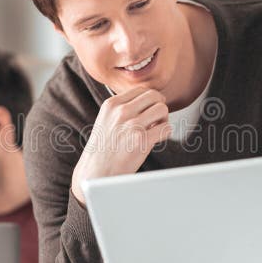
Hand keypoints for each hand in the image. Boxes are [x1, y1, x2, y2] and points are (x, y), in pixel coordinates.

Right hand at [71, 88, 171, 203]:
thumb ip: (123, 109)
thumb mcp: (106, 120)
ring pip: (162, 109)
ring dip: (164, 119)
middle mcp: (121, 111)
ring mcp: (131, 125)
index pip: (141, 90)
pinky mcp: (141, 140)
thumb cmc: (103, 149)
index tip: (149, 110)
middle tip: (156, 119)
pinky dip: (165, 134)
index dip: (150, 100)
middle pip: (154, 96)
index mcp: (112, 104)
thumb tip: (149, 101)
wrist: (96, 172)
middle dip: (159, 107)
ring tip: (156, 129)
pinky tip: (156, 140)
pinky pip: (165, 128)